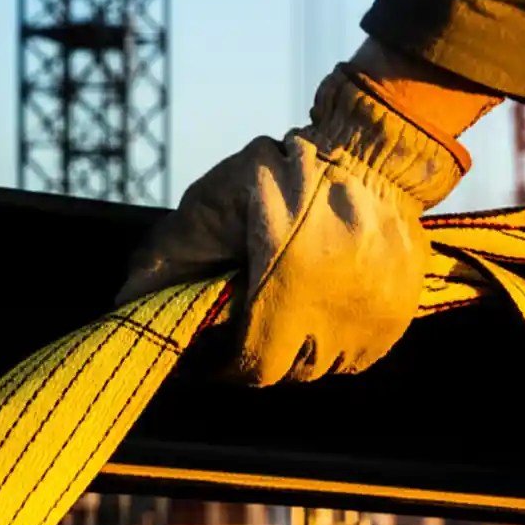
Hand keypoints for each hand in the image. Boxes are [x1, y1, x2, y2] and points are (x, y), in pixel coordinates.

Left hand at [116, 45, 478, 385]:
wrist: (369, 153)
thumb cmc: (283, 173)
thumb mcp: (216, 202)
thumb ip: (169, 253)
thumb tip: (124, 304)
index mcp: (287, 287)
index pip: (252, 366)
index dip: (226, 366)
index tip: (212, 355)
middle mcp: (335, 312)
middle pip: (290, 371)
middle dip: (263, 356)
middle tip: (249, 329)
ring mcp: (374, 315)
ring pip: (328, 366)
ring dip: (303, 353)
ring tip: (289, 318)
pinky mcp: (400, 310)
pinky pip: (363, 354)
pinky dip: (341, 345)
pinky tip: (326, 313)